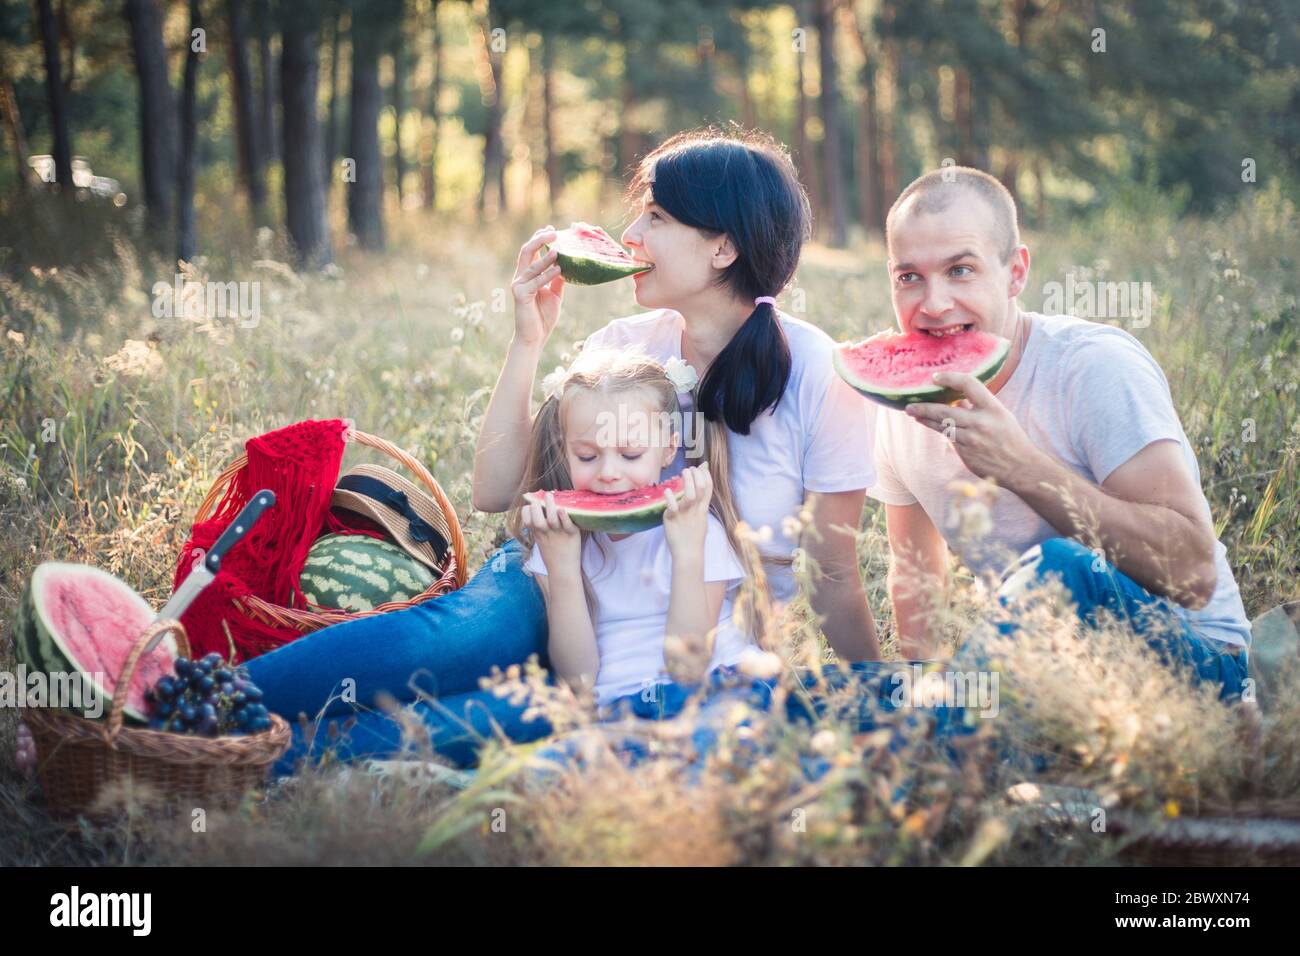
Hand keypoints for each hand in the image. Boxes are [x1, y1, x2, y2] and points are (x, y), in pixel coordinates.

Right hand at [511, 226, 564, 347]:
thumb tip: (566, 264)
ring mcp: (518, 285)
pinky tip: (558, 269)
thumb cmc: (543, 317)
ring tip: (558, 249)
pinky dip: (547, 274)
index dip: (539, 239)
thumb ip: (557, 279)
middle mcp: (520, 277)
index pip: (532, 252)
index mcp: (527, 275)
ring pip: (531, 265)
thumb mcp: (554, 294)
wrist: (534, 337)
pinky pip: (536, 281)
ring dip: (546, 257)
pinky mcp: (520, 295)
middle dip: (539, 240)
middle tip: (553, 232)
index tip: (551, 230)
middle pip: (527, 252)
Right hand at [521, 490, 581, 572]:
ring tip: (549, 495)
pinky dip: (565, 517)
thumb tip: (536, 512)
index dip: (526, 512)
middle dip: (536, 508)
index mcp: (538, 535)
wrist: (564, 571)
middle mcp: (547, 534)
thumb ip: (538, 529)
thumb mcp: (541, 542)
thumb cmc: (553, 555)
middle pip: (538, 519)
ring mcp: (559, 534)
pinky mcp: (572, 535)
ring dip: (550, 506)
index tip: (528, 506)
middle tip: (537, 499)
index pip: (527, 521)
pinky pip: (568, 524)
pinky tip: (562, 509)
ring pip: (552, 518)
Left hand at [662, 465, 711, 560]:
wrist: (688, 554)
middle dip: (697, 476)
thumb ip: (700, 504)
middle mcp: (695, 511)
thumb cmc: (693, 536)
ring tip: (683, 472)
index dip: (706, 476)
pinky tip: (667, 491)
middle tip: (690, 468)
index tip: (701, 466)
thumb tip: (699, 493)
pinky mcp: (673, 520)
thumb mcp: (701, 518)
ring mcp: (684, 515)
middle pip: (700, 490)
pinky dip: (670, 498)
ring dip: (688, 482)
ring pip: (690, 496)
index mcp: (702, 510)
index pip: (708, 489)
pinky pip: (672, 508)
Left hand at [904, 372, 1039, 485]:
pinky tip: (932, 426)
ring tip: (913, 414)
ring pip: (942, 426)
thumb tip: (957, 401)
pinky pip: (949, 439)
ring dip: (925, 420)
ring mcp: (971, 439)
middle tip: (909, 405)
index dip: (950, 378)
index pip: (969, 384)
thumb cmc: (1011, 439)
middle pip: (944, 410)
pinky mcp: (965, 453)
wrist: (1021, 467)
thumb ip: (979, 407)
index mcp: (993, 408)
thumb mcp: (1001, 416)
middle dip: (924, 407)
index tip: (936, 377)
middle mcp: (980, 422)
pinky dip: (942, 432)